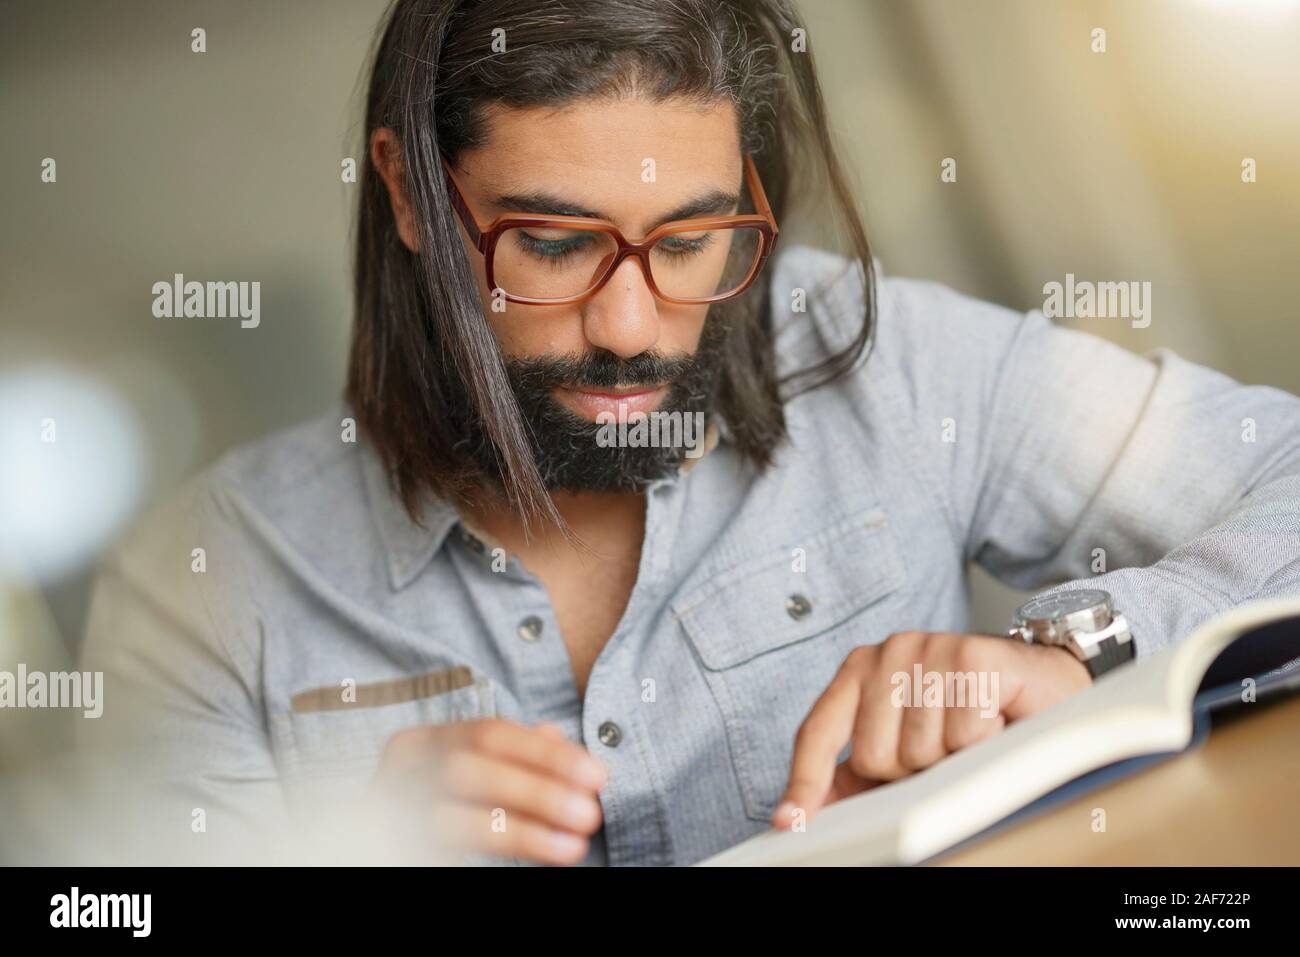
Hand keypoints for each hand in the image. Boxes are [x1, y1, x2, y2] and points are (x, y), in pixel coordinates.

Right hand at [372, 718, 607, 864]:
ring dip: (534, 810)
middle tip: (594, 806)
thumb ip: (509, 757)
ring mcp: (390, 802)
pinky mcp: (396, 837)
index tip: (598, 774)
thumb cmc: (428, 816)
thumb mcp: (469, 782)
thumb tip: (555, 733)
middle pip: (477, 759)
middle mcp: (400, 766)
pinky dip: (517, 838)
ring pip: (466, 795)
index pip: (489, 733)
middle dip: (544, 778)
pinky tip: (555, 850)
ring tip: (582, 834)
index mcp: (420, 742)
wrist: (367, 853)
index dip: (548, 752)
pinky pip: (457, 833)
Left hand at [772, 631, 1090, 829]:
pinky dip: (983, 742)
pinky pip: (961, 734)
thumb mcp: (905, 742)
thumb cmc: (970, 713)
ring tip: (970, 733)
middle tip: (944, 749)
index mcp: (860, 669)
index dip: (803, 782)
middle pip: (873, 755)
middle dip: (911, 771)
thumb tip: (806, 813)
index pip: (817, 731)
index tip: (791, 821)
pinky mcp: (972, 654)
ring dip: (952, 758)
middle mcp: (889, 651)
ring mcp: (929, 648)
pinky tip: (994, 720)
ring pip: (919, 750)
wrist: (1044, 681)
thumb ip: (855, 773)